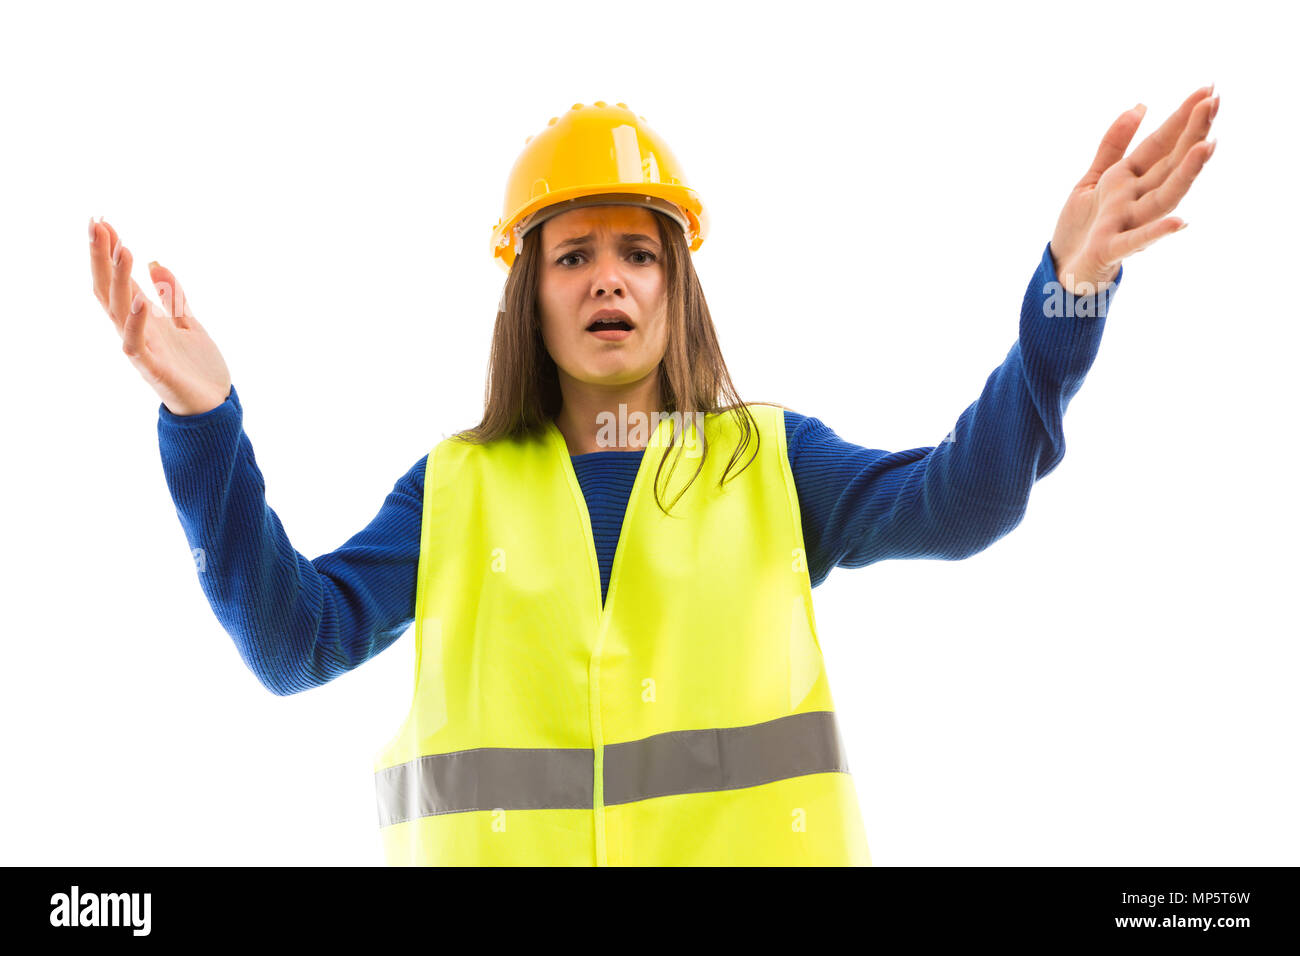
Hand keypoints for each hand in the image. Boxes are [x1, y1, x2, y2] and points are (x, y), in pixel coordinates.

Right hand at [89, 218, 232, 415]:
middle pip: (110, 289)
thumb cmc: (199, 369)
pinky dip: (136, 322)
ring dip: (120, 278)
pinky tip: (140, 299)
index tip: (102, 221)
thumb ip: (173, 296)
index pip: (120, 280)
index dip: (111, 252)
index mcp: (145, 319)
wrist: (215, 407)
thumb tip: (156, 262)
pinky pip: (135, 343)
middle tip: (96, 224)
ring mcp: (142, 349)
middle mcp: (136, 331)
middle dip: (103, 257)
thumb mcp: (189, 322)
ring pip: (119, 309)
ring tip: (123, 247)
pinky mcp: (152, 368)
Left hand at [1050, 85, 1219, 295]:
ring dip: (1184, 174)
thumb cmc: (1081, 226)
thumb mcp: (1093, 178)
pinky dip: (1156, 232)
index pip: (1160, 144)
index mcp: (1129, 179)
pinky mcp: (1110, 248)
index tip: (1208, 90)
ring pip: (1162, 197)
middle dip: (1191, 134)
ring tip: (1206, 146)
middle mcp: (1136, 199)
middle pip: (1168, 164)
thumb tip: (1140, 106)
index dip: (1181, 118)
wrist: (1061, 268)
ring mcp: (1127, 223)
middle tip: (1216, 102)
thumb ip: (1113, 144)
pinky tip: (1179, 223)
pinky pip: (1136, 240)